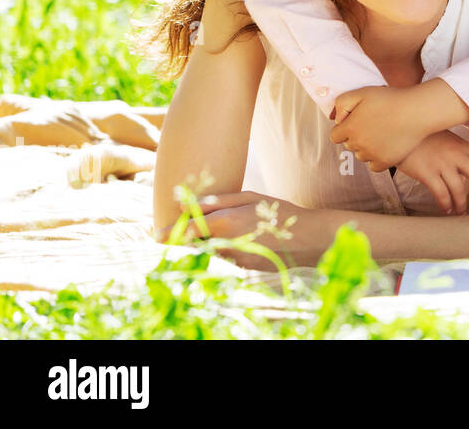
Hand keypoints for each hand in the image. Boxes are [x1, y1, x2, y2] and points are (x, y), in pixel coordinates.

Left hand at [161, 190, 328, 268]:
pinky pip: (226, 260)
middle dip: (191, 238)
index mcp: (226, 222)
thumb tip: (186, 205)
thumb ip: (216, 202)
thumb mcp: (250, 197)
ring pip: (211, 252)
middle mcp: (227, 244)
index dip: (169, 233)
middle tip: (192, 230)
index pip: (186, 231)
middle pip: (195, 244)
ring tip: (233, 233)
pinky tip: (247, 242)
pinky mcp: (244, 270)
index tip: (157, 236)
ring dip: (211, 244)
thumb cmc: (280, 212)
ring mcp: (235, 261)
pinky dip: (227, 251)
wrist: (311, 239)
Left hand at [329, 84, 432, 170]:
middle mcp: (358, 143)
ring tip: (381, 134)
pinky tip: (385, 146)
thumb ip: (342, 103)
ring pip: (361, 156)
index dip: (345, 128)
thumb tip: (337, 120)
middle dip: (357, 136)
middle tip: (373, 125)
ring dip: (367, 148)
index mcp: (350, 127)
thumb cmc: (391, 99)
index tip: (357, 121)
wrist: (417, 111)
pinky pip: (373, 166)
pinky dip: (377, 159)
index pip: (335, 136)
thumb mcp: (362, 92)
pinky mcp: (385, 161)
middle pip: (349, 145)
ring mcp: (372, 154)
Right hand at [398, 130, 468, 214]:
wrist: (399, 129)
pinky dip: (444, 203)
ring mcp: (440, 163)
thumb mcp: (446, 137)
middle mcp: (454, 154)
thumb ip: (461, 149)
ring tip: (463, 213)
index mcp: (462, 145)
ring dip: (462, 203)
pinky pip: (439, 192)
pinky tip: (446, 210)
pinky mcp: (425, 172)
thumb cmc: (424, 136)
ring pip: (458, 187)